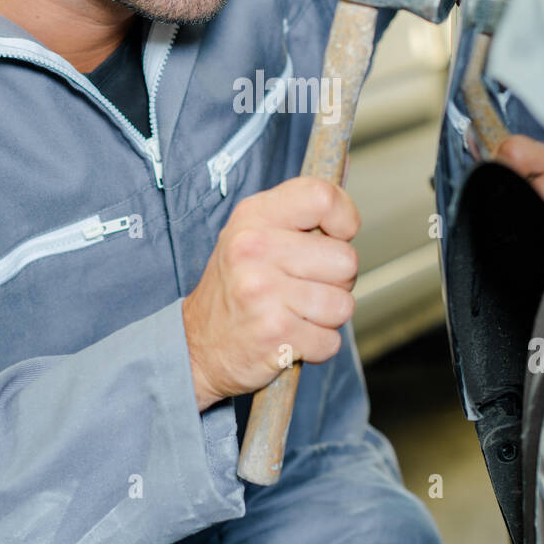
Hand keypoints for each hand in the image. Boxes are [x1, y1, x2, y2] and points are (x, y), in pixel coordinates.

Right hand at [182, 178, 359, 410]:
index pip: (322, 197)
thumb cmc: (236, 287)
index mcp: (254, 216)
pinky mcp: (275, 332)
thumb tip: (347, 223)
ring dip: (326, 316)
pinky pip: (331, 341)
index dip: (344, 218)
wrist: (196, 345)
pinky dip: (317, 345)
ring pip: (343, 304)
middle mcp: (255, 248)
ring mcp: (264, 292)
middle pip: (345, 259)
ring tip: (295, 312)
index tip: (336, 236)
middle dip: (337, 280)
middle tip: (304, 286)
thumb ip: (297, 219)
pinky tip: (290, 335)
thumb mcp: (252, 234)